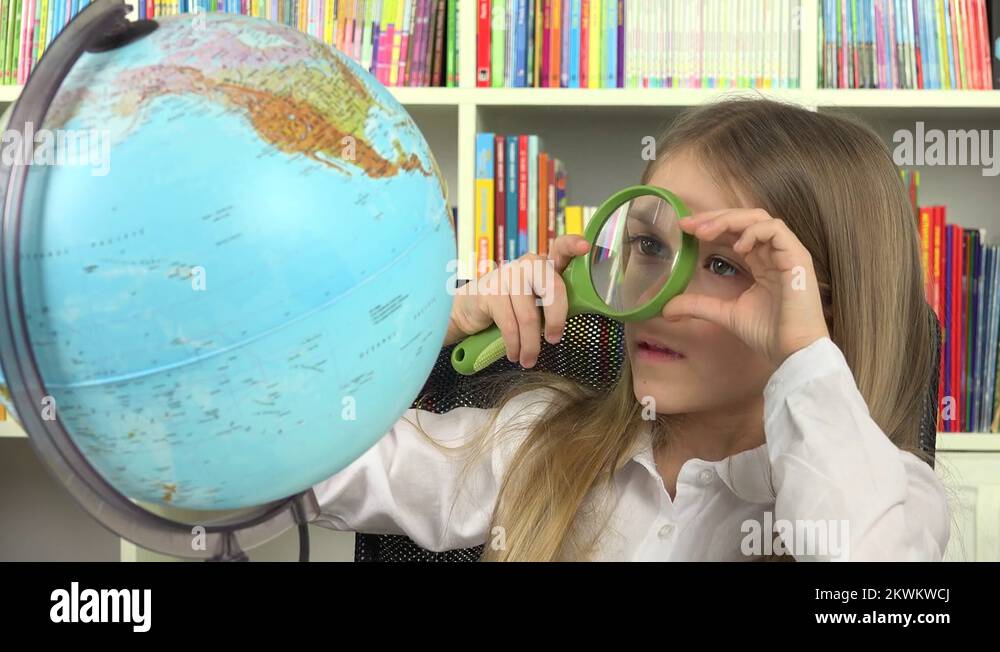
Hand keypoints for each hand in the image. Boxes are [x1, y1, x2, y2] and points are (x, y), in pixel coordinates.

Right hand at [445, 235, 590, 367]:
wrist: (470, 307)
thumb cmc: (511, 307)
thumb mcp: (535, 302)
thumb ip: (552, 305)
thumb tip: (567, 328)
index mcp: (545, 265)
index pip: (561, 248)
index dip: (573, 245)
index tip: (585, 247)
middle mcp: (528, 264)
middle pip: (553, 289)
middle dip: (556, 321)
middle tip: (553, 341)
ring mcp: (508, 275)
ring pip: (529, 316)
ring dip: (530, 345)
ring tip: (528, 360)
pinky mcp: (491, 291)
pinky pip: (510, 325)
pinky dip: (514, 344)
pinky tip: (514, 354)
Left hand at [662, 208, 830, 370]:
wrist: (792, 351)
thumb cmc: (767, 333)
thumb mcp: (724, 313)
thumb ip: (699, 305)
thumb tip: (666, 309)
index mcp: (760, 261)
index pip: (734, 232)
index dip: (710, 225)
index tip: (685, 229)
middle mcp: (773, 252)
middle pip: (745, 218)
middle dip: (715, 217)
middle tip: (689, 224)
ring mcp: (787, 253)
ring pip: (759, 218)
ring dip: (730, 220)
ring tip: (705, 232)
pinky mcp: (798, 257)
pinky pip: (776, 230)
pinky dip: (754, 232)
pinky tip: (738, 247)